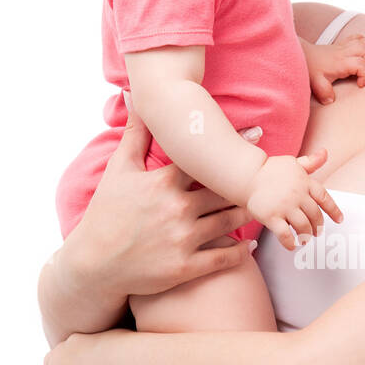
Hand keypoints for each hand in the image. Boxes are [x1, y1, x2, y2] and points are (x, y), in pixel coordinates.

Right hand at [69, 110, 259, 296]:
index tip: (258, 135)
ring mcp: (182, 239)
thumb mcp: (118, 170)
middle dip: (247, 182)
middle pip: (224, 191)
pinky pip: (223, 258)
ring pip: (229, 222)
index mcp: (163, 182)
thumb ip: (135, 134)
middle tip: (271, 174)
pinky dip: (241, 251)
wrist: (93, 264)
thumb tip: (136, 96)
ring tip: (265, 205)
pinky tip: (251, 244)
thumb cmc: (106, 213)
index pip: (205, 159)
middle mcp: (176, 209)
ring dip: (248, 213)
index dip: (232, 146)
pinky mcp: (185, 268)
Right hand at [246, 152, 343, 251]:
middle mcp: (297, 195)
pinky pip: (284, 234)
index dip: (334, 210)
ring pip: (303, 226)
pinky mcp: (271, 216)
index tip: (340, 220)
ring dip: (306, 235)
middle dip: (318, 226)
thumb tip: (325, 153)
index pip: (324, 198)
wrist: (247, 176)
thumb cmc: (270, 170)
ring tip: (305, 239)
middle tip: (317, 232)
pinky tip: (291, 246)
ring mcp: (284, 206)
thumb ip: (311, 162)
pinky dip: (290, 243)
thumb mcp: (293, 163)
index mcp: (305, 182)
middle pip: (315, 215)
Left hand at [307, 35, 364, 104]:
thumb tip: (331, 100)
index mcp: (341, 62)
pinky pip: (357, 37)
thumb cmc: (309, 68)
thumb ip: (323, 91)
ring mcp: (344, 47)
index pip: (361, 64)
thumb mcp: (314, 82)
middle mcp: (344, 52)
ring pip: (364, 41)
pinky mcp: (341, 45)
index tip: (360, 86)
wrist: (300, 55)